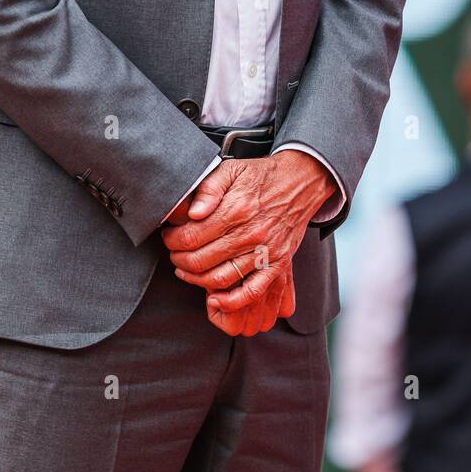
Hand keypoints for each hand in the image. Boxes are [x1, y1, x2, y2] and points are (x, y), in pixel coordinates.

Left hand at [161, 151, 334, 336]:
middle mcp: (251, 233)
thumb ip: (209, 188)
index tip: (170, 237)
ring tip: (186, 270)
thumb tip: (192, 213)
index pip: (191, 236)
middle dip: (179, 259)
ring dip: (195, 279)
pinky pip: (251, 291)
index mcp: (237, 209)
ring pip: (220, 278)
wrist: (300, 181)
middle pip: (201, 260)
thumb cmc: (261, 176)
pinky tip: (214, 299)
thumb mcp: (232, 169)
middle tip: (174, 253)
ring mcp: (265, 251)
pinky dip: (230, 301)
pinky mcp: (277, 263)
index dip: (173, 240)